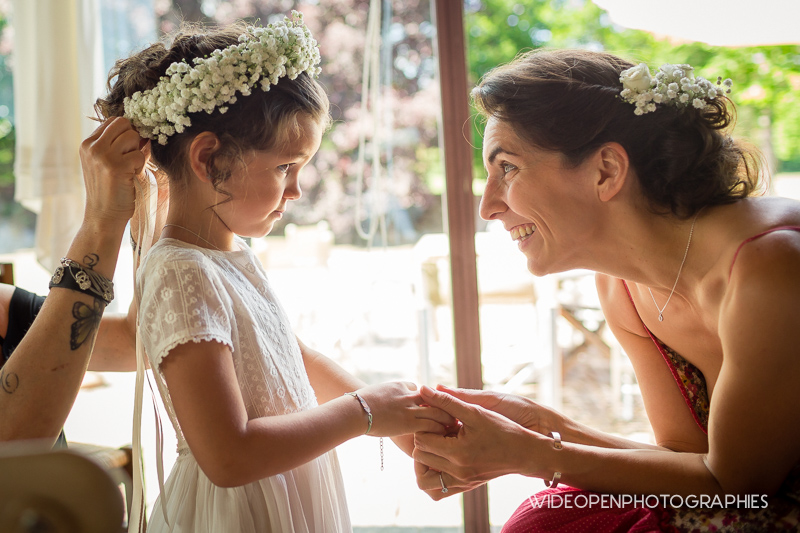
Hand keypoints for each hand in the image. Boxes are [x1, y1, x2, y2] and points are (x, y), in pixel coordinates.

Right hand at [79, 117, 147, 230]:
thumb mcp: (103, 162)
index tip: (127, 149)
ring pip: (133, 136)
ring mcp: (103, 156)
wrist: (103, 215)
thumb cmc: (109, 189)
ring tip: (130, 168)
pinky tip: (131, 177)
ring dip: (137, 152)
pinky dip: (140, 166)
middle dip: (133, 138)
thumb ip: (114, 145)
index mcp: (87, 144)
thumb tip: (140, 130)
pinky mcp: (116, 167)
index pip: (113, 121)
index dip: (126, 132)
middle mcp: (92, 147)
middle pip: (123, 123)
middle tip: (130, 158)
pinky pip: (140, 155)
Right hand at [355, 382, 456, 436]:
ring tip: (454, 427)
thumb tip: (381, 405)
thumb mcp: (374, 394)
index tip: (433, 407)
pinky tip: (444, 438)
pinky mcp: (409, 422)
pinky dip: (440, 431)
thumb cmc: (357, 406)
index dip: (427, 399)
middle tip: (454, 415)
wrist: (354, 410)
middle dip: (444, 406)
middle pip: (434, 398)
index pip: (419, 389)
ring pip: (437, 411)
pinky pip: (431, 425)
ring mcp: (410, 408)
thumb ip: (384, 398)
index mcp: (399, 385)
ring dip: (447, 419)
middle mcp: (408, 394)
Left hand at [413, 386, 539, 499]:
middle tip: (437, 431)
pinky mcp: (464, 486)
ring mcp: (461, 482)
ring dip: (425, 460)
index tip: (438, 420)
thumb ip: (447, 401)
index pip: (421, 440)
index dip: (425, 426)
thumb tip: (422, 389)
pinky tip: (443, 457)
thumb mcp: (475, 411)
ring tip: (437, 445)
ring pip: (424, 478)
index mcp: (458, 452)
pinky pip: (437, 490)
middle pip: (420, 457)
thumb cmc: (502, 429)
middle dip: (424, 440)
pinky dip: (434, 474)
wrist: (525, 453)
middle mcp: (457, 472)